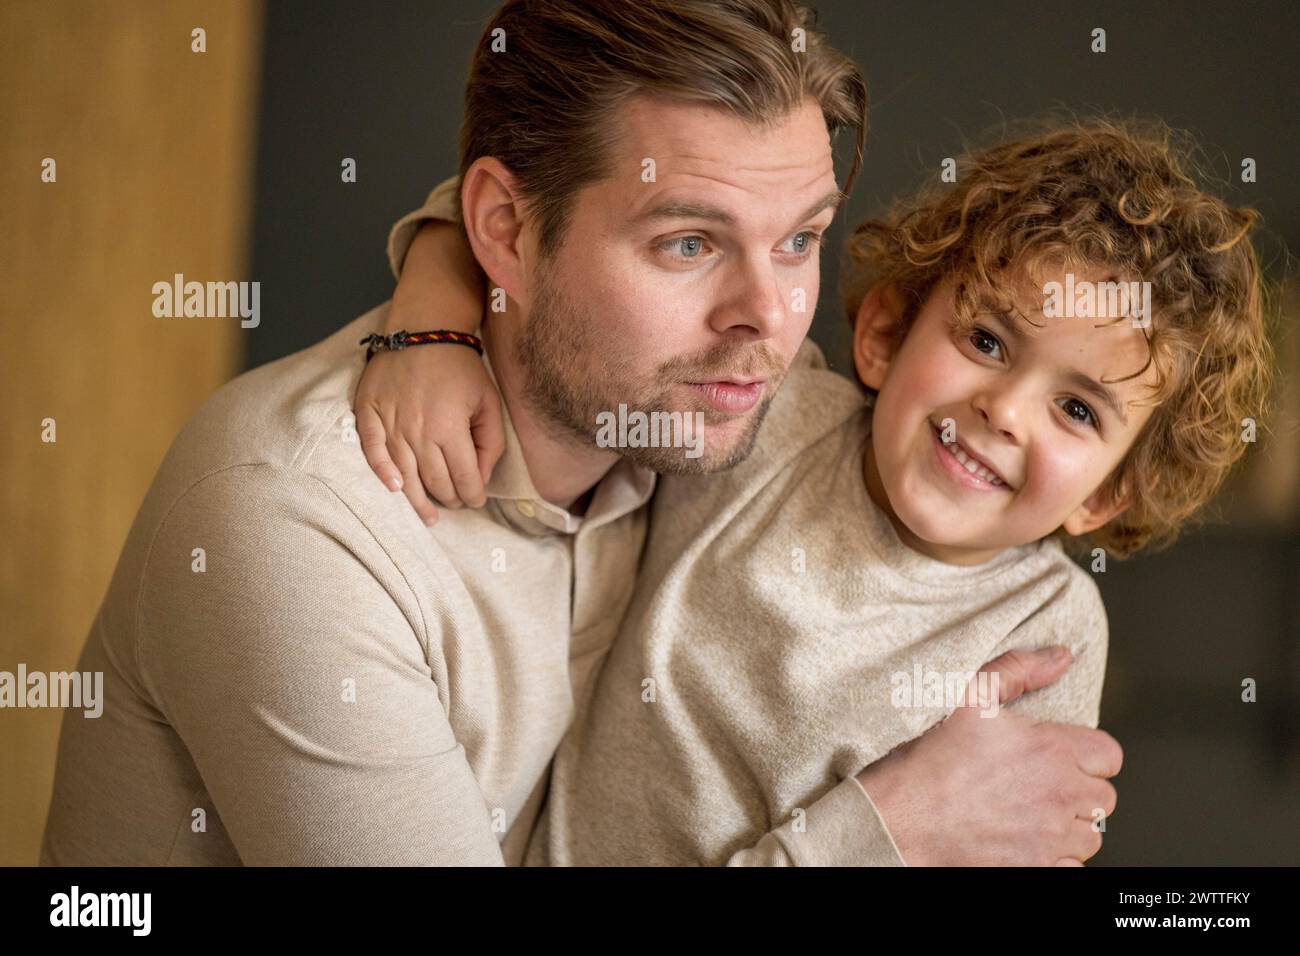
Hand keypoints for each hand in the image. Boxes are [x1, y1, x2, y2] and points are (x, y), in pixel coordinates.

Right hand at [355, 344, 504, 525]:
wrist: (424, 330)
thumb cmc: (461, 368)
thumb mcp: (489, 403)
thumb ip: (491, 443)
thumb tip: (481, 478)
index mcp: (450, 428)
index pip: (463, 478)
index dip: (473, 495)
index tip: (476, 500)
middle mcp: (418, 430)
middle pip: (435, 481)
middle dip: (450, 498)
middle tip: (456, 502)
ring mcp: (390, 422)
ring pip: (405, 475)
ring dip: (419, 500)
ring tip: (429, 515)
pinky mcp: (369, 412)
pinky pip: (372, 450)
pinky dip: (382, 472)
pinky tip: (395, 489)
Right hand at [856, 646, 1121, 865]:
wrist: (899, 818)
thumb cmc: (930, 757)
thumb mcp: (968, 696)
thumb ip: (1019, 669)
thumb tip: (1062, 656)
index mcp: (1052, 750)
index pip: (1110, 756)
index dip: (1087, 754)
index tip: (1060, 756)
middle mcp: (1060, 796)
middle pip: (1103, 798)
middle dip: (1078, 790)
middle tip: (1039, 785)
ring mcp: (1051, 839)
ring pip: (1089, 836)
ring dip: (1068, 826)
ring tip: (1030, 813)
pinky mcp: (1036, 870)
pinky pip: (1072, 868)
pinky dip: (1055, 858)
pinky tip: (1024, 842)